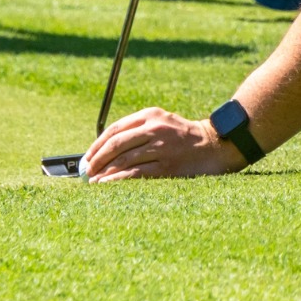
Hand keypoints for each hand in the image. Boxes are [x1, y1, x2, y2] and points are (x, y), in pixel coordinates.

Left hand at [81, 107, 245, 180]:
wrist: (214, 146)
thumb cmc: (184, 137)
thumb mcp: (162, 122)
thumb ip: (138, 129)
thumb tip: (105, 150)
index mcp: (151, 115)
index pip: (115, 129)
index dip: (97, 145)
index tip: (88, 156)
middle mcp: (155, 128)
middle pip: (116, 144)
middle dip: (96, 159)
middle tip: (86, 171)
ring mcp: (161, 147)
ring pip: (123, 160)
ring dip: (103, 172)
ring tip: (93, 181)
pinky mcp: (166, 166)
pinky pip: (134, 174)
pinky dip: (116, 180)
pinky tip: (106, 185)